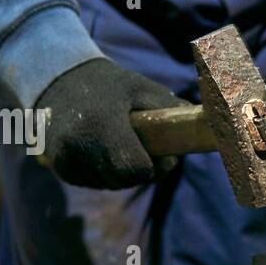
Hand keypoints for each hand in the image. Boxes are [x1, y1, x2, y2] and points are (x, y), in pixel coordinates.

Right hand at [36, 58, 185, 188]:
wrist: (56, 79)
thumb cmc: (109, 85)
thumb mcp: (142, 88)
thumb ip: (171, 109)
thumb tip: (209, 127)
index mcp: (101, 123)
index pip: (136, 170)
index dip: (153, 166)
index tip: (157, 150)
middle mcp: (77, 145)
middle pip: (124, 181)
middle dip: (139, 170)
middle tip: (137, 143)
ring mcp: (64, 159)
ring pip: (110, 185)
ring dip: (120, 172)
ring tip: (115, 140)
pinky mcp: (59, 168)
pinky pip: (94, 183)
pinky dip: (103, 171)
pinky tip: (99, 147)